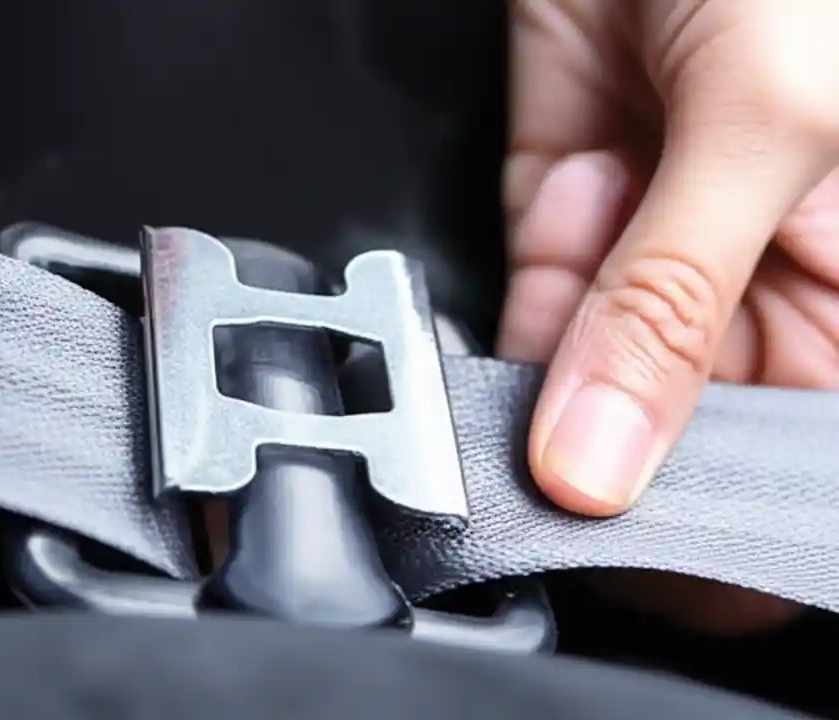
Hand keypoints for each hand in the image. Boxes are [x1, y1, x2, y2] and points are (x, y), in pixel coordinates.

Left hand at [502, 0, 838, 633]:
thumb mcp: (769, 120)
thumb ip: (674, 301)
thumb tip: (601, 466)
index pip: (795, 458)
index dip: (726, 512)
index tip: (642, 529)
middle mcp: (768, 282)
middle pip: (680, 431)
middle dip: (616, 420)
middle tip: (578, 403)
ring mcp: (661, 251)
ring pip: (587, 376)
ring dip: (558, 349)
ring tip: (600, 230)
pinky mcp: (571, 210)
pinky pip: (529, 305)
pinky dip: (518, 294)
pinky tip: (568, 206)